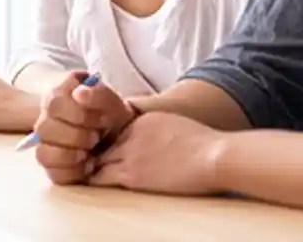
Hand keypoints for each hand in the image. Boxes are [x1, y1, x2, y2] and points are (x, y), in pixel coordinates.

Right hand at [34, 72, 136, 184]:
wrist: (121, 140)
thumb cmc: (112, 117)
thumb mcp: (113, 103)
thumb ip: (100, 95)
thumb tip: (79, 93)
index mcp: (58, 99)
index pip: (54, 104)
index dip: (78, 114)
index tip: (101, 119)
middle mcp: (46, 120)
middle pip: (44, 129)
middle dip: (77, 136)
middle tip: (97, 136)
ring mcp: (47, 145)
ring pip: (44, 153)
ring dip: (71, 155)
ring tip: (89, 152)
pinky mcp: (53, 167)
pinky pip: (53, 173)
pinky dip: (73, 172)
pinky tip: (87, 165)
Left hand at [89, 112, 224, 195]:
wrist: (212, 156)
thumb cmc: (204, 144)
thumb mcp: (173, 124)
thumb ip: (156, 128)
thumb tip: (158, 140)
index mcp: (141, 120)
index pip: (115, 132)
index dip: (110, 142)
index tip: (107, 150)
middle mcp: (131, 134)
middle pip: (103, 144)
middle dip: (98, 153)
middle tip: (92, 162)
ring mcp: (129, 153)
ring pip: (99, 160)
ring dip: (94, 166)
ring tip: (89, 172)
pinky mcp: (131, 174)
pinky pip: (102, 176)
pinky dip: (94, 178)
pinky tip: (91, 181)